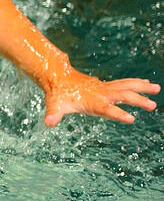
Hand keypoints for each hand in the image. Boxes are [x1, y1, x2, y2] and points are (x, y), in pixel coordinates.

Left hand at [42, 70, 158, 126]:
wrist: (57, 77)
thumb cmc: (57, 95)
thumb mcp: (54, 106)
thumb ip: (53, 114)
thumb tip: (48, 123)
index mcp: (91, 101)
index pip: (106, 109)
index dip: (117, 114)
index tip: (131, 118)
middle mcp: (101, 93)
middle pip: (122, 96)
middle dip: (137, 101)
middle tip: (152, 105)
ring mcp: (105, 88)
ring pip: (126, 86)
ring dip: (141, 87)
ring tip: (157, 88)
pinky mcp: (107, 85)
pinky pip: (124, 83)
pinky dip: (136, 83)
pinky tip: (147, 84)